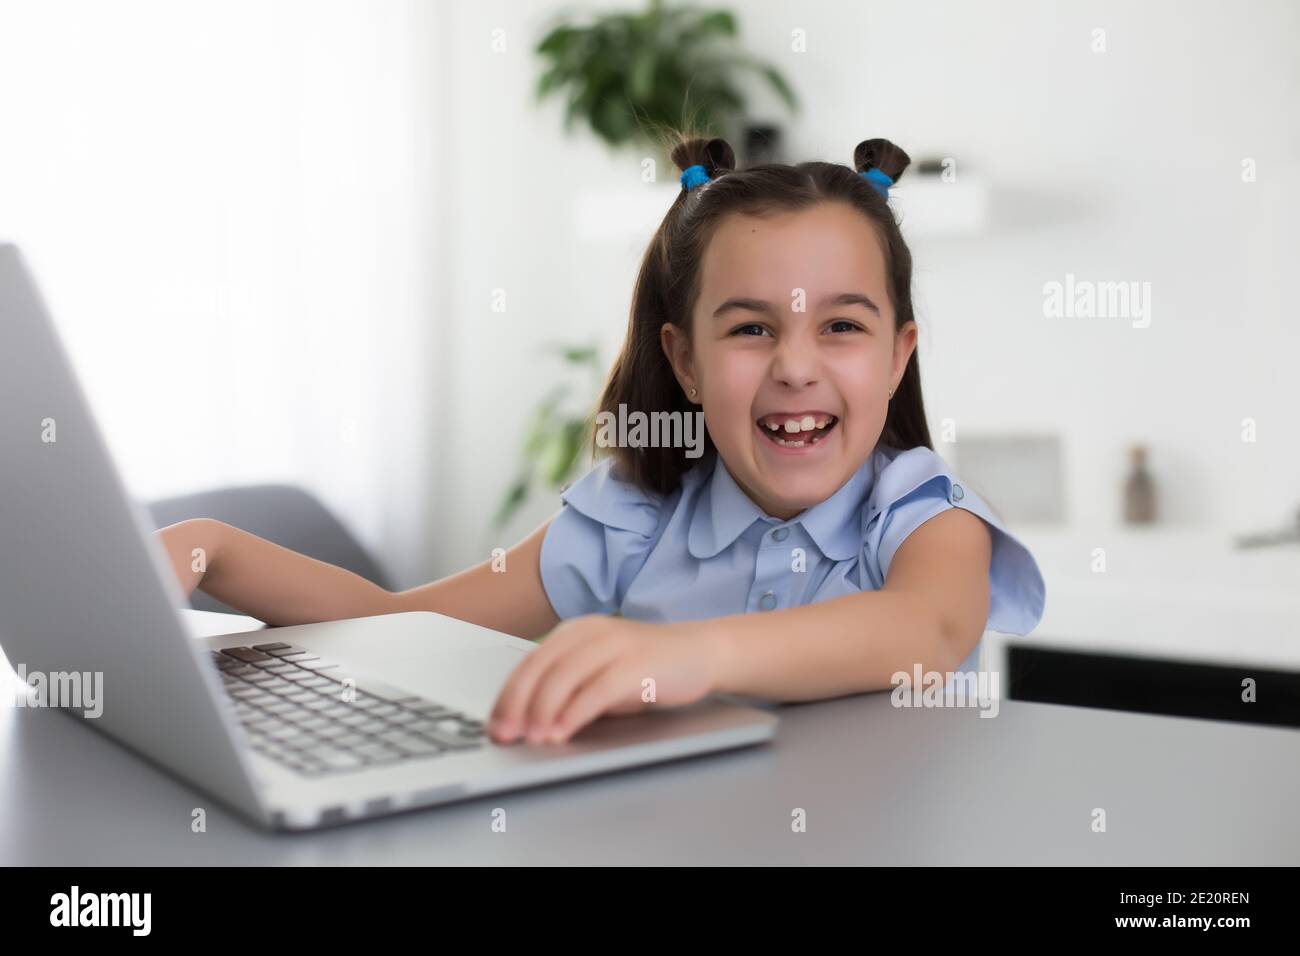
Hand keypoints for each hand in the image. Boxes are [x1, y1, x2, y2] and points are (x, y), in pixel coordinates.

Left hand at [487, 615, 725, 745]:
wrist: (701, 652)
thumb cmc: (647, 670)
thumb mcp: (599, 675)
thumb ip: (567, 689)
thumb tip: (526, 723)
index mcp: (574, 632)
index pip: (529, 664)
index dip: (508, 697)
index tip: (495, 727)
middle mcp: (590, 632)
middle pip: (540, 668)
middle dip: (518, 705)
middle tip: (507, 736)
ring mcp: (615, 644)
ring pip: (564, 676)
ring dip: (543, 710)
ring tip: (533, 738)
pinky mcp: (637, 662)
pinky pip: (597, 688)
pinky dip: (575, 712)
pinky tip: (563, 732)